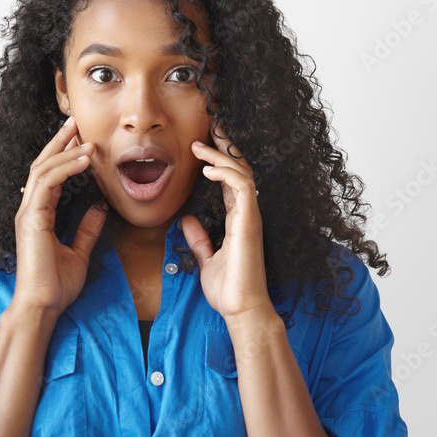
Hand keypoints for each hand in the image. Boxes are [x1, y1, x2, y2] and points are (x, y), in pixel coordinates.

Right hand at [12, 117, 107, 320]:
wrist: (43, 306)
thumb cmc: (56, 285)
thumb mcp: (79, 251)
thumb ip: (87, 228)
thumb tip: (100, 208)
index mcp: (38, 216)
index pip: (49, 176)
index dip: (64, 156)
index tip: (81, 141)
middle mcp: (30, 210)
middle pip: (42, 165)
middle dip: (59, 142)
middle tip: (76, 123)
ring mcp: (28, 213)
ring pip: (43, 169)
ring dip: (65, 151)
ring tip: (85, 138)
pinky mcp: (31, 219)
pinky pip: (46, 183)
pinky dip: (65, 168)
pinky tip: (83, 160)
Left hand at [181, 123, 274, 326]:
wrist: (241, 310)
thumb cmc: (229, 289)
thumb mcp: (207, 260)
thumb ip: (200, 240)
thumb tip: (187, 221)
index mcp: (238, 219)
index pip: (232, 180)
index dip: (220, 159)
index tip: (204, 144)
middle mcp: (246, 213)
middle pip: (240, 169)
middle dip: (226, 146)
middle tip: (211, 126)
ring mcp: (250, 216)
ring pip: (242, 173)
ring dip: (221, 156)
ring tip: (200, 146)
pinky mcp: (249, 223)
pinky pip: (242, 187)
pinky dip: (226, 173)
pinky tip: (207, 169)